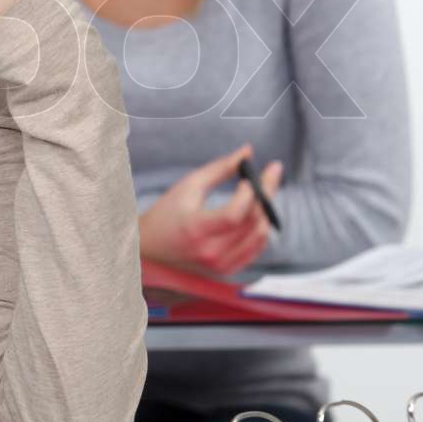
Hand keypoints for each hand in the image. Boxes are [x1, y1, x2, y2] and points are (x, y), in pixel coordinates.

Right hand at [140, 144, 283, 275]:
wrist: (151, 248)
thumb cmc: (167, 213)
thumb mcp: (189, 185)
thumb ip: (220, 168)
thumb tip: (248, 151)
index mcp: (196, 230)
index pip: (234, 215)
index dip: (249, 194)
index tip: (252, 176)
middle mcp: (210, 252)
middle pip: (253, 224)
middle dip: (266, 195)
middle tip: (272, 174)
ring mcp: (221, 265)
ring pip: (260, 236)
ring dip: (266, 211)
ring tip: (263, 192)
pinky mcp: (227, 270)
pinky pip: (256, 248)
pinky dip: (261, 228)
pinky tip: (257, 213)